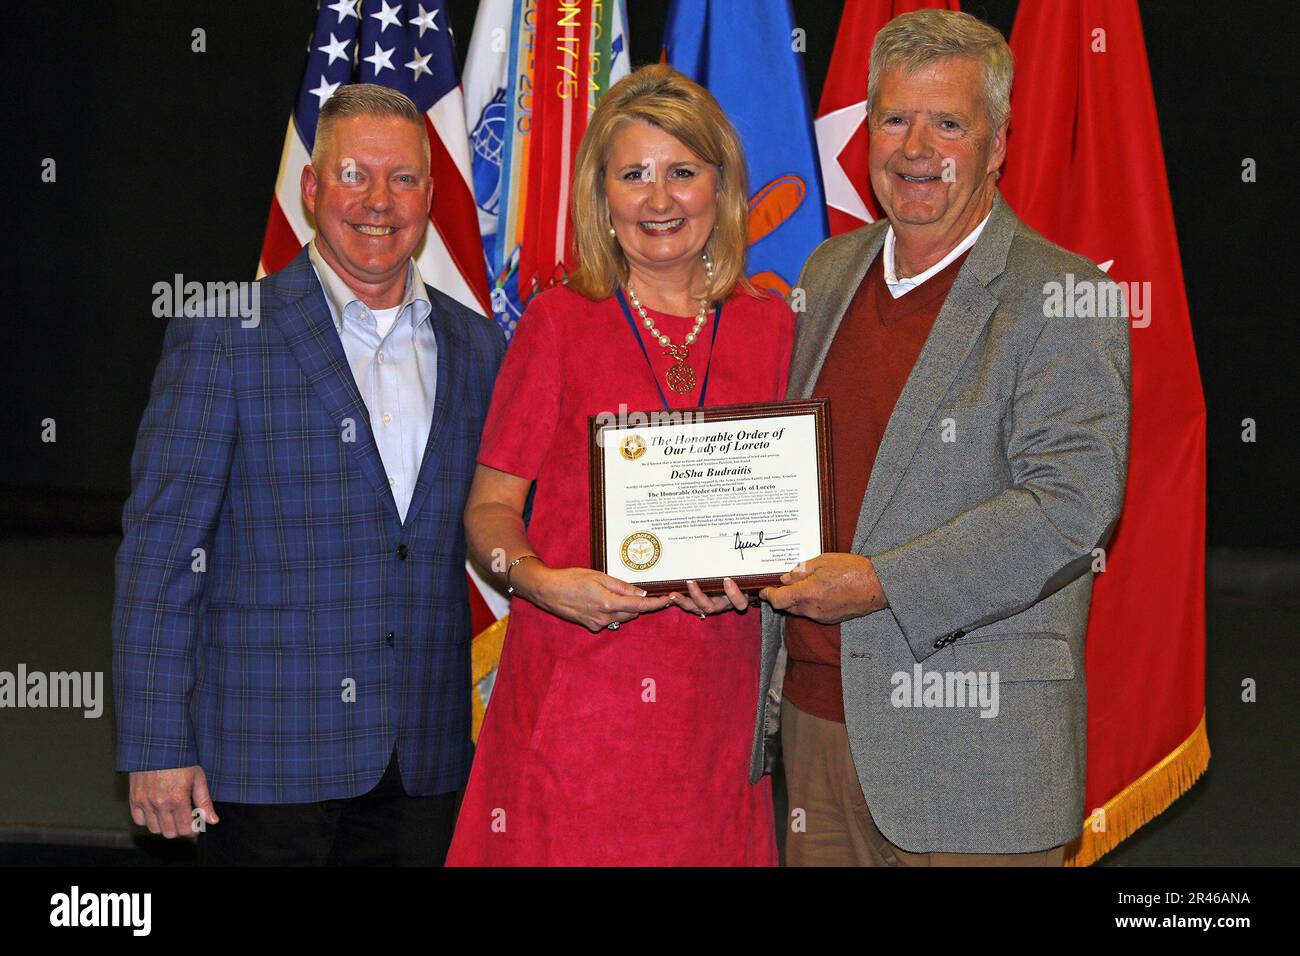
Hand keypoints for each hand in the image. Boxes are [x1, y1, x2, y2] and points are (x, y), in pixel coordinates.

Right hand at [129, 765, 217, 837]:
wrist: (158, 743)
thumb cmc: (181, 758)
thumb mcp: (198, 776)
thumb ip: (204, 801)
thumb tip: (212, 820)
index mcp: (178, 798)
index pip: (185, 829)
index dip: (194, 829)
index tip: (197, 823)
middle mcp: (159, 803)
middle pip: (170, 833)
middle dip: (180, 829)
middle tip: (186, 818)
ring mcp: (145, 802)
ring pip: (154, 829)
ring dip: (164, 825)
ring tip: (172, 813)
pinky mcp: (134, 798)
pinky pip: (139, 820)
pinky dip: (148, 820)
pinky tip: (158, 810)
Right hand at [515, 563, 672, 631]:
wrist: (547, 590)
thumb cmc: (571, 579)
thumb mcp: (599, 577)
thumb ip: (621, 587)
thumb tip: (641, 594)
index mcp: (609, 603)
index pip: (640, 606)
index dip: (657, 604)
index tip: (670, 600)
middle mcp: (605, 617)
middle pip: (633, 613)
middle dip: (639, 604)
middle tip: (641, 590)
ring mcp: (597, 624)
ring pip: (621, 617)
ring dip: (625, 608)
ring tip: (615, 592)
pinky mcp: (590, 626)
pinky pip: (609, 620)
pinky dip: (611, 611)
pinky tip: (599, 599)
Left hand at [668, 577, 749, 617]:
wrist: (738, 586)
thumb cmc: (743, 578)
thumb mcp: (747, 575)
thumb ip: (747, 569)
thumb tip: (748, 547)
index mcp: (737, 599)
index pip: (739, 603)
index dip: (734, 594)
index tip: (727, 580)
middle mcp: (723, 604)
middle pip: (711, 607)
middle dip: (699, 596)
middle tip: (690, 582)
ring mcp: (709, 605)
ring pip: (696, 608)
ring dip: (684, 600)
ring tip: (673, 593)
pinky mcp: (698, 603)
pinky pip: (687, 604)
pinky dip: (678, 600)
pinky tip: (668, 593)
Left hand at [758, 553, 886, 623]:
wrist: (877, 586)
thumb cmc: (852, 570)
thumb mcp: (823, 561)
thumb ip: (801, 570)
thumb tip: (786, 578)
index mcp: (807, 593)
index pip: (778, 600)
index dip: (768, 596)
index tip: (763, 590)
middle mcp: (812, 609)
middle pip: (786, 607)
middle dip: (782, 597)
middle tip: (783, 584)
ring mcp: (821, 616)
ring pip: (799, 610)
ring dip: (796, 600)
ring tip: (804, 584)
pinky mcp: (830, 619)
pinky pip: (812, 612)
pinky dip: (809, 604)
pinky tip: (818, 591)